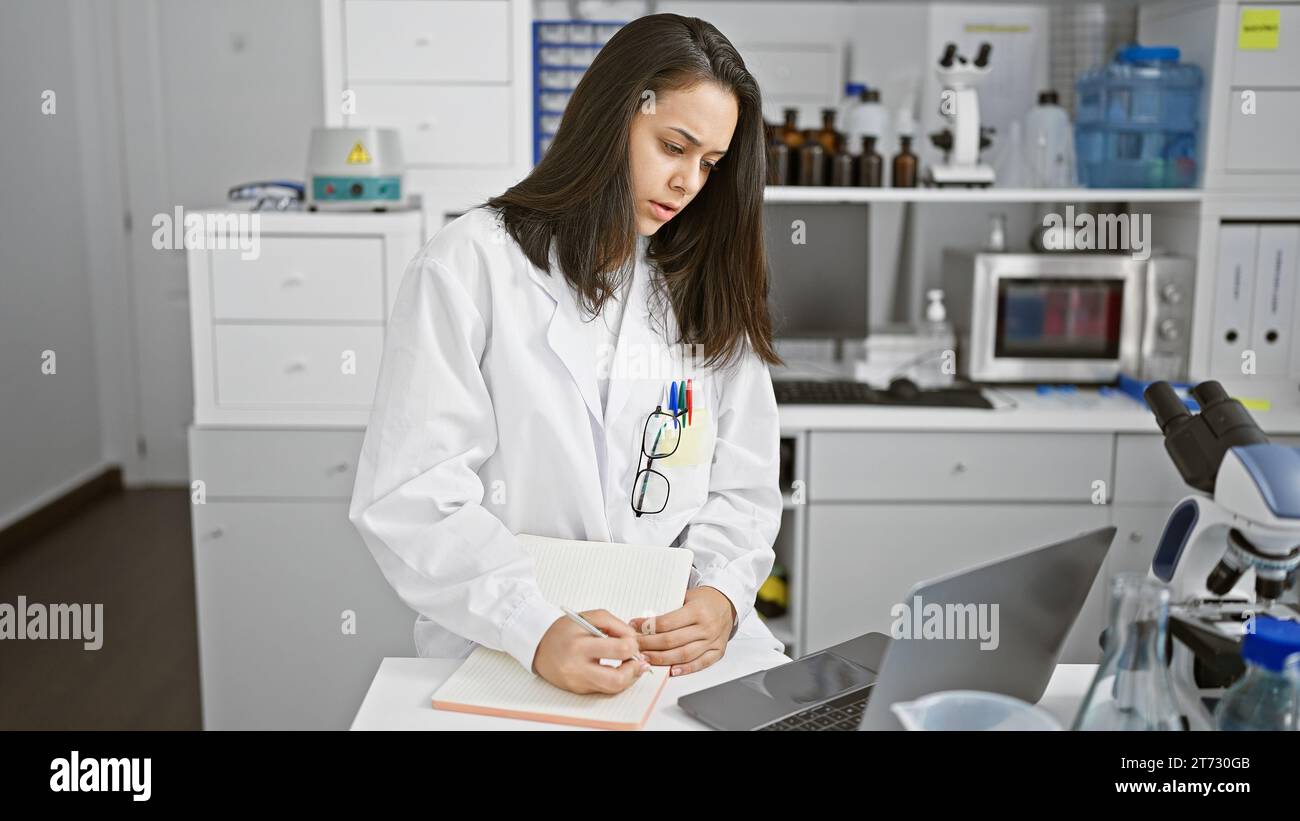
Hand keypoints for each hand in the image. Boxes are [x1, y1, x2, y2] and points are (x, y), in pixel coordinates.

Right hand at [532, 609, 650, 694]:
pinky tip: (616, 669)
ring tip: (630, 665)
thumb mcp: (589, 617)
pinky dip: (615, 680)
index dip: (633, 645)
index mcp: (580, 645)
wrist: (539, 645)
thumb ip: (615, 624)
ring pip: (613, 688)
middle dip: (634, 669)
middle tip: (637, 660)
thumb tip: (633, 639)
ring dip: (628, 677)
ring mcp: (578, 682)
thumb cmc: (564, 630)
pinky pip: (604, 689)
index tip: (632, 641)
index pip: (619, 650)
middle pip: (617, 679)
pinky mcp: (578, 690)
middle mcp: (577, 668)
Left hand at [630, 586, 735, 676]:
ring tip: (646, 659)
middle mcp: (706, 627)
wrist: (727, 603)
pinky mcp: (718, 652)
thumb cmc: (704, 599)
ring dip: (662, 659)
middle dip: (649, 645)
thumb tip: (644, 622)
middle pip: (672, 641)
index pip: (667, 623)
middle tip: (635, 646)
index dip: (647, 627)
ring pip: (684, 655)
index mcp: (697, 610)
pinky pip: (700, 664)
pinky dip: (685, 669)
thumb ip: (669, 609)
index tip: (634, 626)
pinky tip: (671, 670)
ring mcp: (713, 641)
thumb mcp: (686, 596)